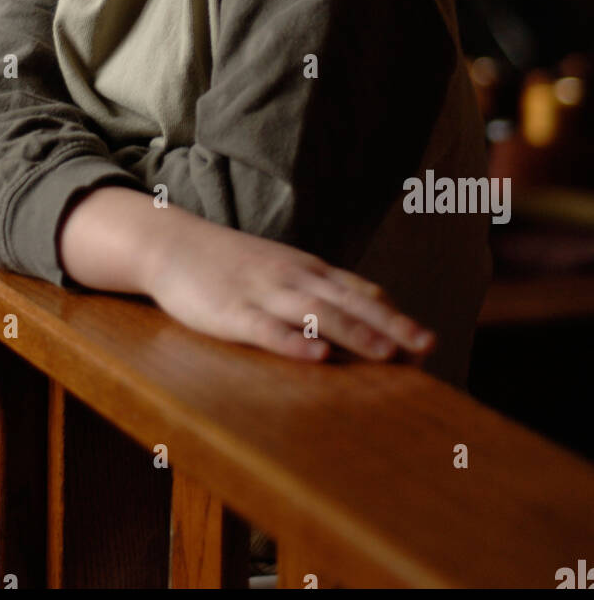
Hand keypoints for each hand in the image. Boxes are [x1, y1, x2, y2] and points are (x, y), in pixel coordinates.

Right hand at [145, 209, 435, 363]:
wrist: (172, 243)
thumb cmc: (231, 264)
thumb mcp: (281, 271)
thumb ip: (317, 293)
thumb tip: (363, 321)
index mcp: (308, 270)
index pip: (361, 292)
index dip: (394, 317)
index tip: (427, 342)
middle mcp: (293, 278)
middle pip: (349, 302)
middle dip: (391, 326)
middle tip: (427, 347)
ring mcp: (262, 293)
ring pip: (315, 313)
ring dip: (354, 333)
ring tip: (387, 354)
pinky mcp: (230, 312)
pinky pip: (266, 328)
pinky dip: (293, 342)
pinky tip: (315, 356)